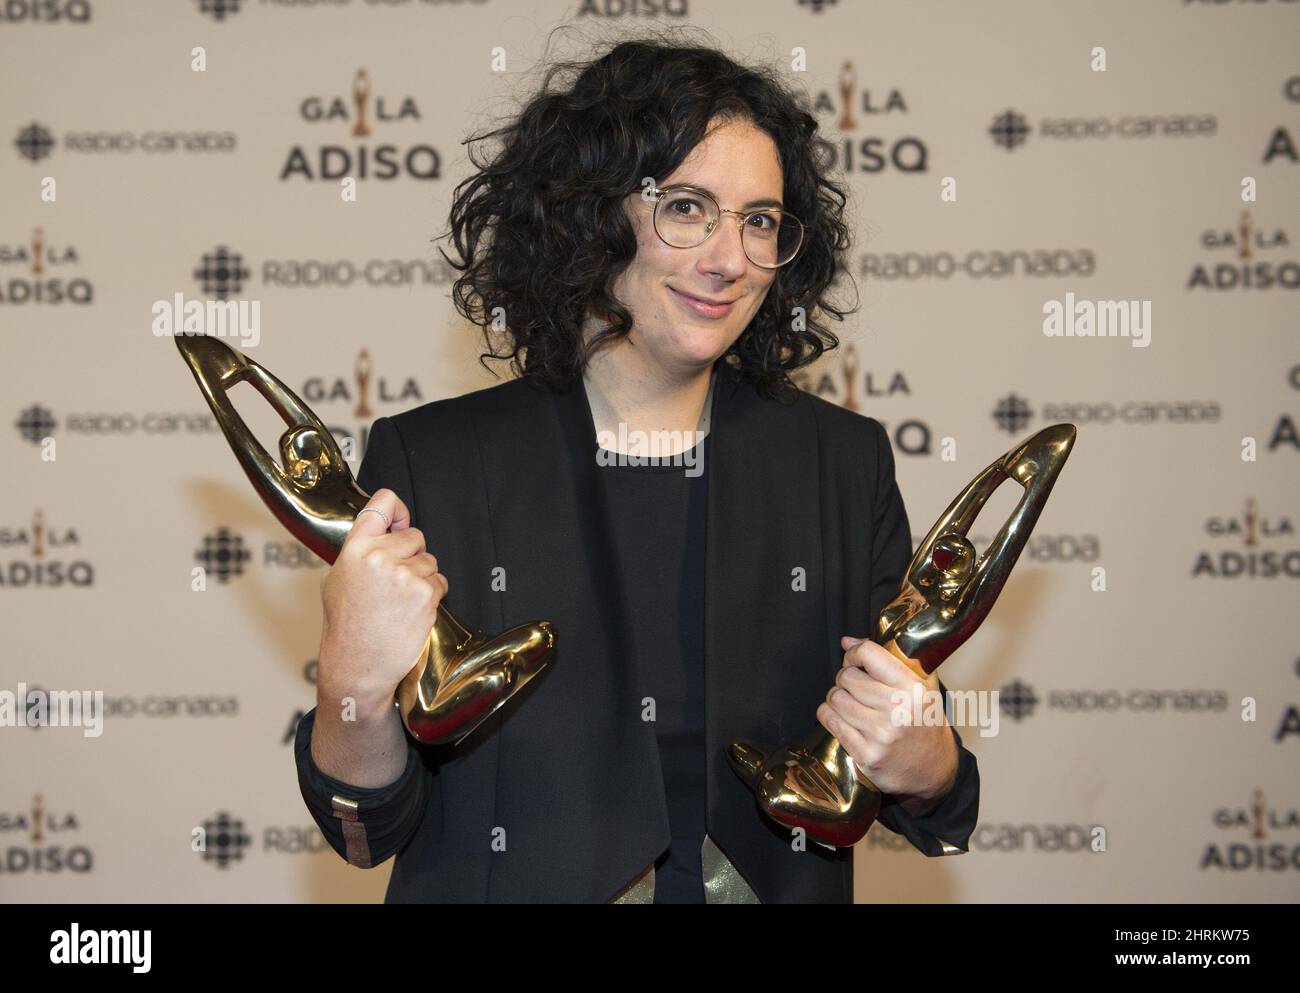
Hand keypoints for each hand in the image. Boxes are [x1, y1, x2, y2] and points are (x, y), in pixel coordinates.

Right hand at [317, 488, 448, 708]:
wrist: (358, 665)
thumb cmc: (347, 627)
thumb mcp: (337, 579)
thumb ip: (360, 550)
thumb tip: (384, 529)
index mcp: (355, 548)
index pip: (382, 504)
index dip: (397, 509)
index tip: (399, 519)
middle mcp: (379, 557)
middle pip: (415, 535)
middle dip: (411, 555)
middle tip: (393, 582)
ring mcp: (404, 574)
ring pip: (430, 560)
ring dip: (422, 577)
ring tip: (398, 602)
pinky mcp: (425, 593)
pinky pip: (440, 581)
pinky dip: (432, 595)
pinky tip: (410, 611)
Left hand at [816, 635, 957, 812]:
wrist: (934, 772)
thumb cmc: (925, 725)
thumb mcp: (922, 689)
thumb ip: (889, 661)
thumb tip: (848, 641)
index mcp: (912, 688)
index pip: (868, 654)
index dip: (853, 654)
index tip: (854, 661)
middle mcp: (898, 710)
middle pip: (846, 677)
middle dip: (845, 680)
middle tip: (855, 689)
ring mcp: (881, 734)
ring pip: (835, 699)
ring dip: (837, 699)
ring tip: (850, 704)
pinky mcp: (866, 755)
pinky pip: (830, 722)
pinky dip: (829, 716)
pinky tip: (842, 718)